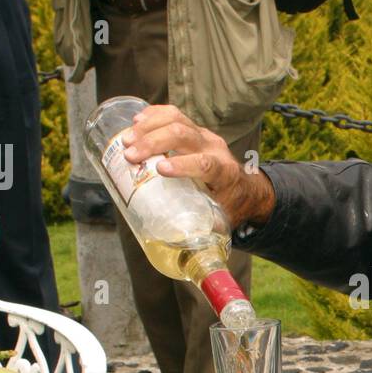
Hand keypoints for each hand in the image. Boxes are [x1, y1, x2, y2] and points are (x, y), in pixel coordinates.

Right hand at [121, 105, 275, 226]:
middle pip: (185, 135)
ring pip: (177, 120)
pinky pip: (173, 113)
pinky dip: (153, 114)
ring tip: (127, 139)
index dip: (183, 165)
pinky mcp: (193, 129)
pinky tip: (135, 121)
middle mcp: (215, 149)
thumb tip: (186, 259)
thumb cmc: (229, 206)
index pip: (205, 163)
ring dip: (149, 127)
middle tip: (129, 155)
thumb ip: (205, 234)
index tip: (160, 169)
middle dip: (155, 142)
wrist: (244, 187)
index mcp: (224, 173)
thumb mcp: (221, 221)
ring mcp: (203, 136)